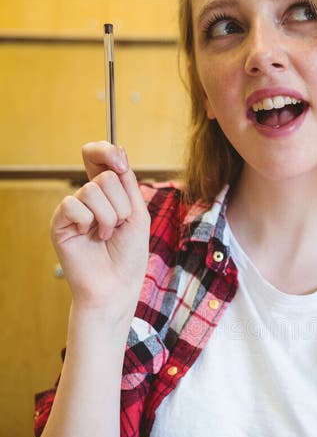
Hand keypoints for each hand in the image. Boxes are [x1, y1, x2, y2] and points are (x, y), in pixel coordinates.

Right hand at [50, 142, 149, 314]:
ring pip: (93, 190)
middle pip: (105, 176)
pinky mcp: (59, 222)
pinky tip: (90, 238)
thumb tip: (117, 151)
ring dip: (109, 217)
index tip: (121, 162)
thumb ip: (127, 182)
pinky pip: (74, 205)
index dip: (105, 151)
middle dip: (121, 205)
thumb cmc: (129, 255)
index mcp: (107, 193)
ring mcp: (73, 209)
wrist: (117, 285)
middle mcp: (88, 197)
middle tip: (118, 226)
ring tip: (106, 235)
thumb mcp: (137, 213)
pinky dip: (89, 223)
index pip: (98, 157)